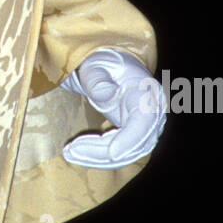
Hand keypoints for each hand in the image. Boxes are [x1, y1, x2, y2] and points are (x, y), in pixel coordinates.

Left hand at [59, 47, 166, 168]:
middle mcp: (152, 112)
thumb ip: (98, 79)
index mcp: (145, 91)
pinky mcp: (136, 136)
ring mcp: (147, 127)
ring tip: (69, 153)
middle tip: (70, 150)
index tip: (111, 153)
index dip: (130, 139)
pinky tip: (78, 153)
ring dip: (99, 158)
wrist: (111, 68)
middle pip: (136, 143)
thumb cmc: (102, 63)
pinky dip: (100, 157)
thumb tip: (107, 94)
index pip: (145, 120)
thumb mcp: (95, 65)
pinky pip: (122, 153)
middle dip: (103, 152)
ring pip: (129, 154)